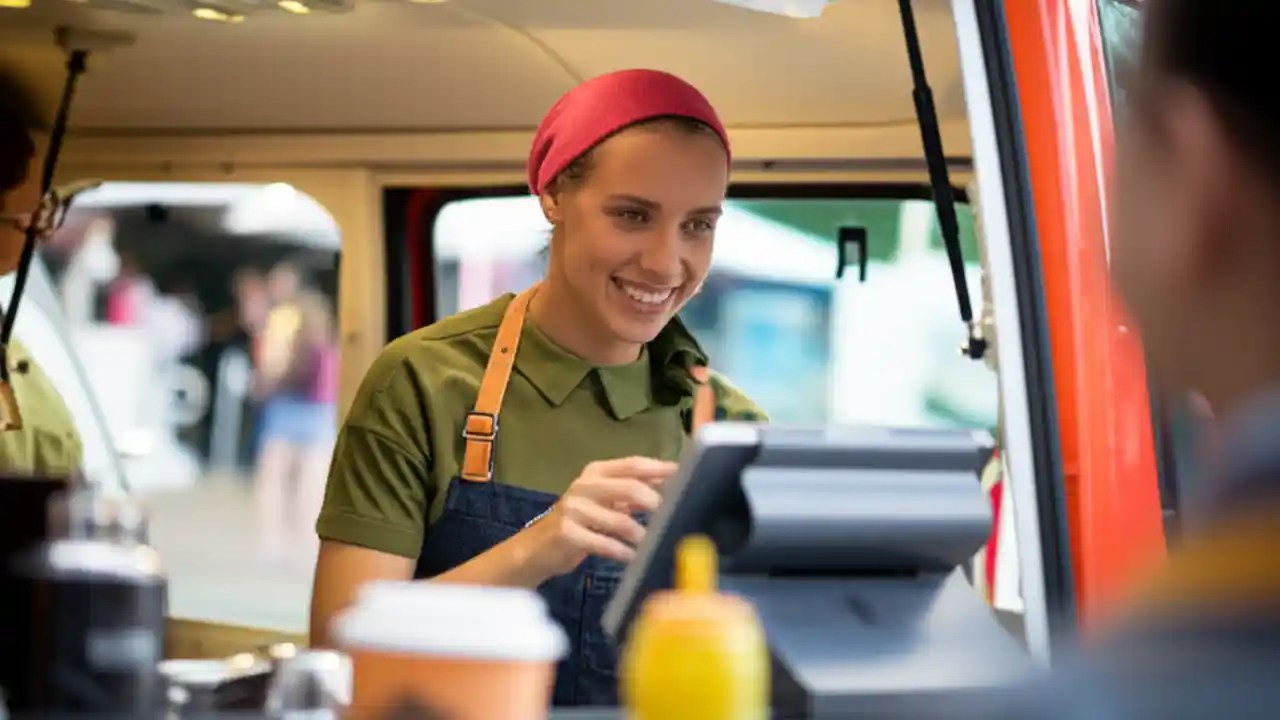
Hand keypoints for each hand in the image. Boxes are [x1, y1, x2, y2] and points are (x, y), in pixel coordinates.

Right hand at [524, 456, 677, 578]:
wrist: (538, 547)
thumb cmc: (579, 522)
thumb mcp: (603, 501)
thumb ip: (631, 491)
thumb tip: (670, 481)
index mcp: (595, 472)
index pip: (632, 465)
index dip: (659, 469)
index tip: (683, 475)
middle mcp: (584, 485)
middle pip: (629, 487)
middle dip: (655, 503)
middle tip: (671, 517)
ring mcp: (574, 509)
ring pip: (620, 520)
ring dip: (641, 535)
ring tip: (653, 544)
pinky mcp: (568, 533)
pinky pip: (604, 543)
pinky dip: (622, 552)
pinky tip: (633, 557)